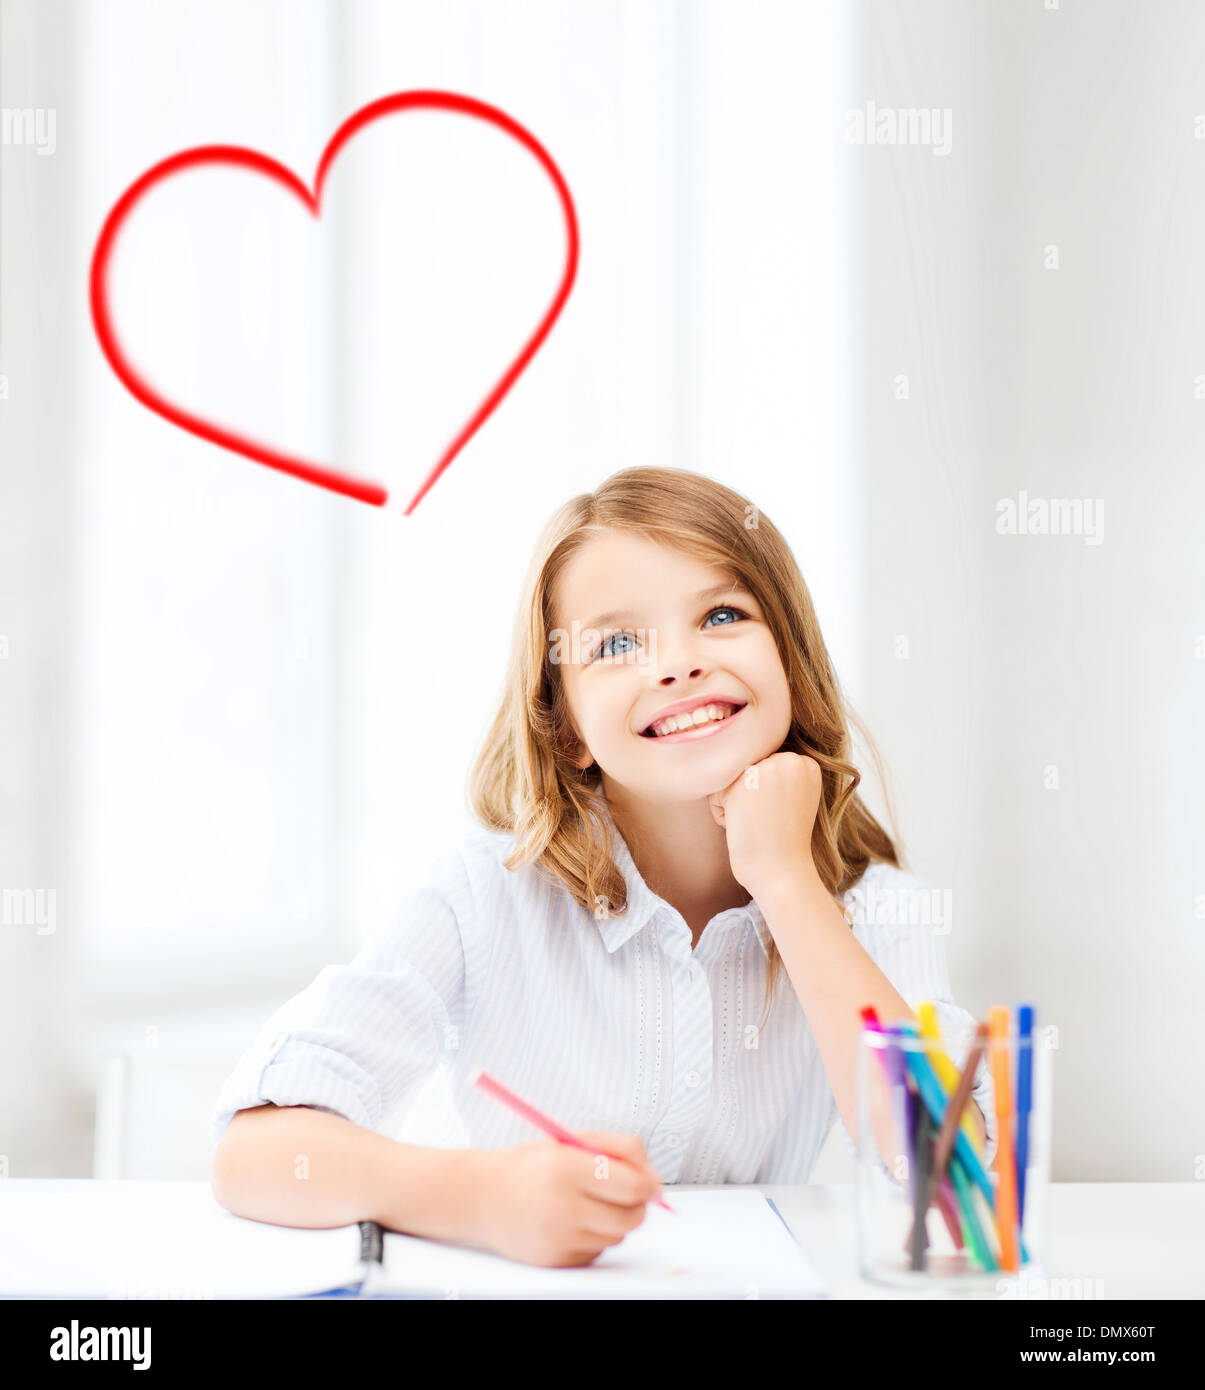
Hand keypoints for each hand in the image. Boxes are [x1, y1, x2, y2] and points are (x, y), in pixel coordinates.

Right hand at [471, 1131, 663, 1267]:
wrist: (482, 1197)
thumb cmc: (531, 1165)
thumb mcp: (571, 1140)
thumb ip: (619, 1149)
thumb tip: (656, 1180)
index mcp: (566, 1166)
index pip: (632, 1185)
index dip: (648, 1183)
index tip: (649, 1181)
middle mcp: (562, 1205)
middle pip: (631, 1217)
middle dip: (637, 1204)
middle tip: (625, 1192)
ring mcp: (559, 1238)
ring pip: (618, 1236)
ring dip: (615, 1219)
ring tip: (589, 1202)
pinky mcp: (557, 1260)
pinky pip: (598, 1251)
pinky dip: (595, 1236)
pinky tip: (572, 1221)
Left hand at [707, 751, 823, 901]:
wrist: (781, 874)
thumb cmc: (780, 843)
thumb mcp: (790, 799)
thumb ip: (777, 774)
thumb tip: (748, 748)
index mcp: (806, 763)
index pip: (763, 766)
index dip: (763, 796)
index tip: (779, 817)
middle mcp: (791, 759)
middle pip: (744, 768)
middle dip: (746, 796)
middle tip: (766, 823)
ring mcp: (768, 768)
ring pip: (728, 778)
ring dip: (733, 804)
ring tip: (756, 825)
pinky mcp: (744, 782)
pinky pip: (715, 792)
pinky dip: (721, 814)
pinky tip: (743, 827)